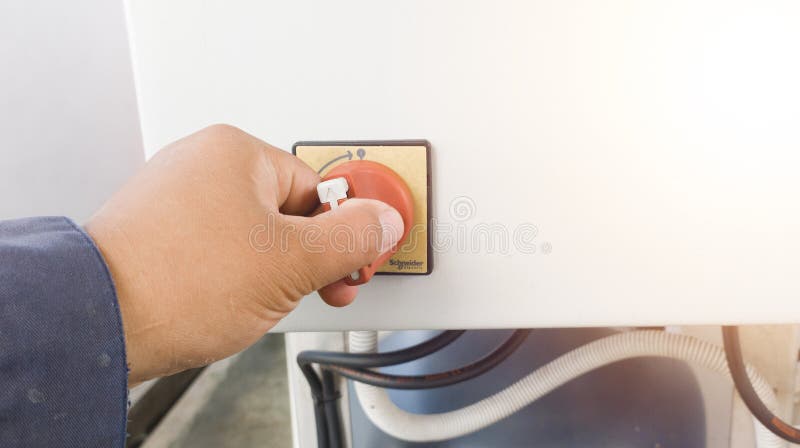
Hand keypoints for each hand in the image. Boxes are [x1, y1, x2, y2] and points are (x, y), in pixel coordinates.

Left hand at [85, 124, 402, 384]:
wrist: (99, 324)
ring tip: (257, 299)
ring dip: (269, 270)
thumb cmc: (179, 284)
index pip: (318, 190)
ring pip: (251, 233)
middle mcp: (200, 163)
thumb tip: (382, 221)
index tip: (348, 265)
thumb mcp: (293, 262)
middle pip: (285, 210)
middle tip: (311, 287)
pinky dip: (232, 275)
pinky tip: (228, 301)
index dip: (339, 236)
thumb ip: (351, 238)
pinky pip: (217, 247)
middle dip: (305, 258)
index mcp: (236, 152)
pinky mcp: (157, 232)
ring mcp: (173, 198)